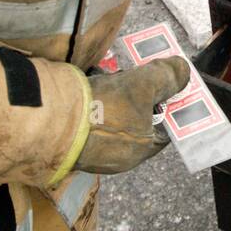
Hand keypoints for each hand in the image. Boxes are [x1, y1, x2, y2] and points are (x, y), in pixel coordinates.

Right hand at [76, 56, 190, 174]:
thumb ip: (166, 76)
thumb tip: (183, 70)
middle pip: (136, 123)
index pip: (163, 128)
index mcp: (141, 151)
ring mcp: (92, 155)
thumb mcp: (143, 84)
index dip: (165, 104)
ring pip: (111, 122)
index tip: (159, 84)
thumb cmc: (103, 108)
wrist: (48, 122)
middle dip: (134, 99)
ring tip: (104, 79)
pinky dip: (90, 107)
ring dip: (110, 100)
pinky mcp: (69, 147)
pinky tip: (84, 90)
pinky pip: (87, 125)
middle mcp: (118, 160)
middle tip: (128, 77)